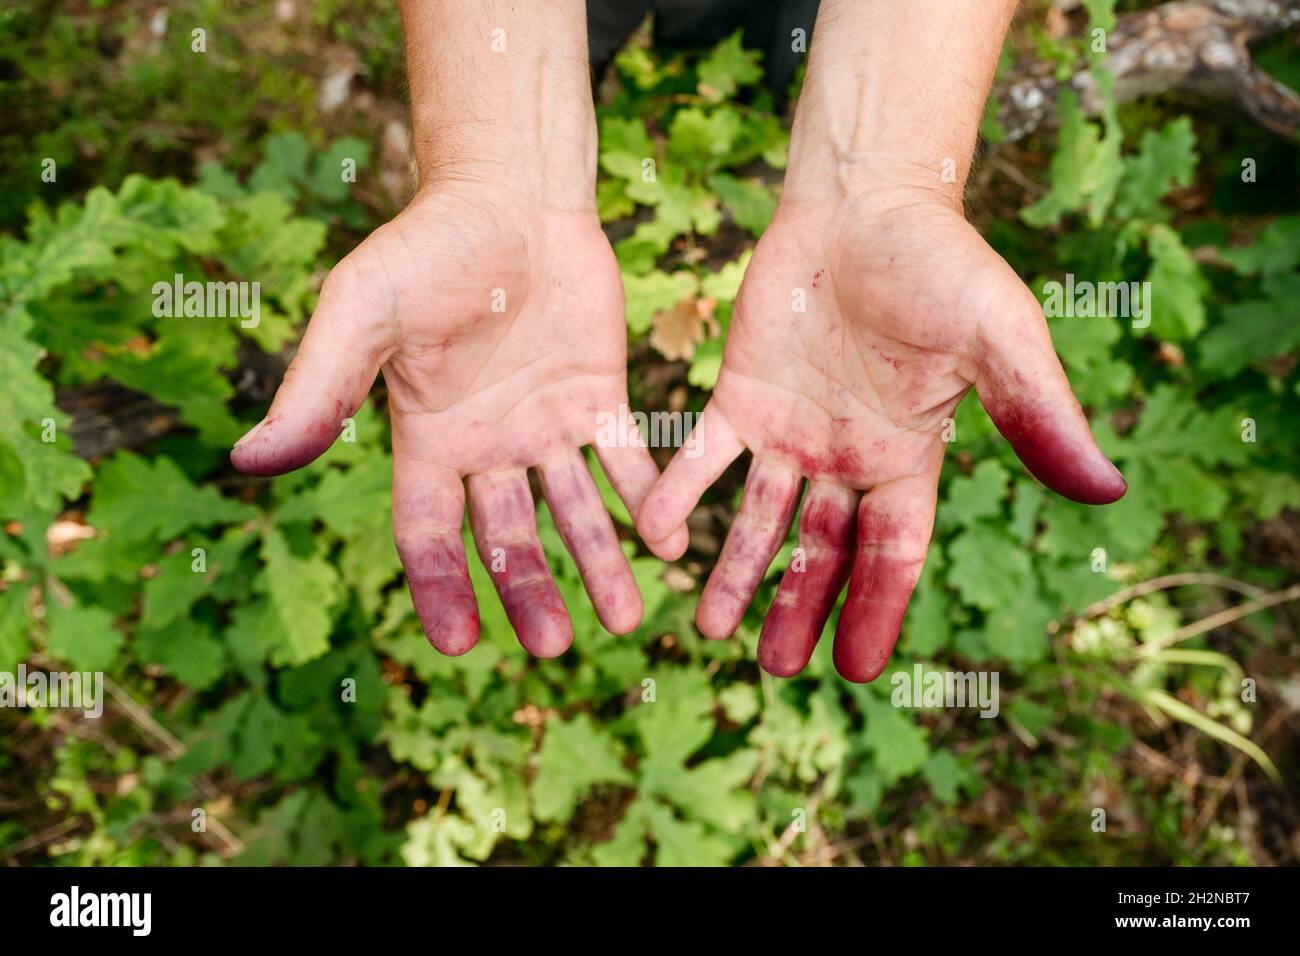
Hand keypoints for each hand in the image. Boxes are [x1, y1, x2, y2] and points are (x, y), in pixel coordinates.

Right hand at [232, 183, 685, 656]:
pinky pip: (627, 460)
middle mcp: (487, 445)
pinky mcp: (600, 396)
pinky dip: (646, 500)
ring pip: (572, 511)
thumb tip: (250, 460)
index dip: (440, 588)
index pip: (429, 533)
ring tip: (627, 619)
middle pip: (508, 539)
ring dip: (599, 563)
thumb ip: (320, 388)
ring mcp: (546, 424)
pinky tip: (668, 544)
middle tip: (556, 646)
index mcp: (427, 439)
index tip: (457, 643)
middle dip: (531, 591)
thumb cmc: (427, 247)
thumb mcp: (363, 315)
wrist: (510, 192)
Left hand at [636, 189, 1124, 681]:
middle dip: (800, 606)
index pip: (892, 550)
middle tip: (774, 668)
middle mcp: (846, 456)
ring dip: (736, 572)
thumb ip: (1038, 414)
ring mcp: (790, 429)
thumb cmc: (940, 263)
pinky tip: (655, 535)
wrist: (864, 199)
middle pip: (822, 551)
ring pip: (760, 519)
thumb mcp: (999, 339)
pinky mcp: (740, 395)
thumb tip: (1108, 491)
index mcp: (908, 455)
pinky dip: (678, 494)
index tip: (855, 668)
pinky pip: (702, 457)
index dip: (877, 607)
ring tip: (710, 631)